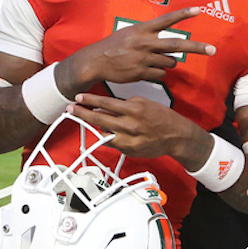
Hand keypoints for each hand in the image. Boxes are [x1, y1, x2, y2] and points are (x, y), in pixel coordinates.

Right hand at [57, 8, 212, 94]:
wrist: (96, 61)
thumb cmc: (114, 46)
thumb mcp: (130, 33)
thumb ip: (149, 35)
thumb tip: (169, 45)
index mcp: (142, 30)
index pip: (166, 20)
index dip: (182, 15)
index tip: (198, 10)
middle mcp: (144, 43)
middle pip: (176, 45)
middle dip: (196, 48)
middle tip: (212, 50)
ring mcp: (143, 58)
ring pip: (169, 63)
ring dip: (167, 63)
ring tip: (151, 60)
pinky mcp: (140, 72)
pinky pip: (160, 74)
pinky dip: (158, 73)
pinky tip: (145, 70)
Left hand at [68, 93, 203, 164]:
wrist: (177, 136)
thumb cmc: (162, 118)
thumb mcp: (143, 103)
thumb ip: (123, 105)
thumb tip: (104, 108)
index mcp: (134, 109)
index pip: (106, 103)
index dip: (90, 100)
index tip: (78, 98)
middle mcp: (130, 125)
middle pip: (99, 119)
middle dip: (82, 113)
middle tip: (71, 109)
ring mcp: (129, 140)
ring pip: (103, 133)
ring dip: (95, 126)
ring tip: (88, 119)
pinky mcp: (129, 150)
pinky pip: (113, 143)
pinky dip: (108, 136)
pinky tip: (108, 131)